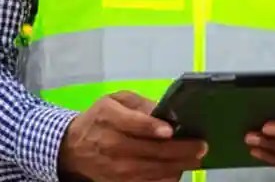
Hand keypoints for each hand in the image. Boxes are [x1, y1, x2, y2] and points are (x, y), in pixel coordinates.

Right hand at [58, 90, 207, 181]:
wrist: (74, 148)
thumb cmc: (99, 120)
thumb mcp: (113, 100)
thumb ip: (139, 103)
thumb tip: (164, 111)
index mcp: (109, 118)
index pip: (134, 124)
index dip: (153, 128)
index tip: (170, 131)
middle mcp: (113, 145)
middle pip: (152, 151)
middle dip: (180, 150)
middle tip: (201, 146)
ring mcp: (117, 168)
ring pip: (155, 170)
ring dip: (179, 165)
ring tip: (194, 158)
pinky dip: (167, 178)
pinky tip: (177, 170)